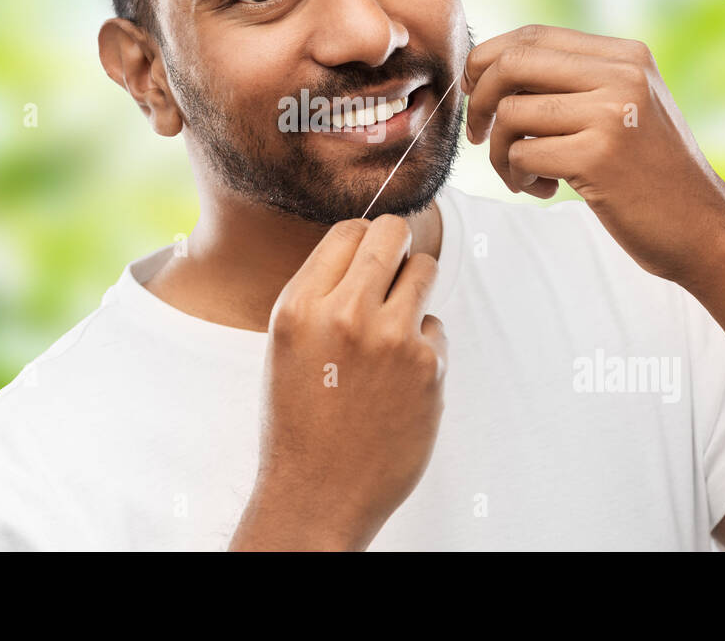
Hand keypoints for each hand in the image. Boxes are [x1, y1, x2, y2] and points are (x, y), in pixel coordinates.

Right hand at [231, 215, 446, 550]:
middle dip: (398, 245)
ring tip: (394, 327)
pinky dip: (424, 346)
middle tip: (395, 268)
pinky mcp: (429, 366)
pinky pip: (436, 328)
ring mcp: (391, 339)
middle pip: (393, 233)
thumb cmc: (300, 417)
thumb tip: (368, 244)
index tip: (370, 256)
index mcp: (300, 306)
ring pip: (425, 270)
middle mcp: (345, 313)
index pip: (348, 230)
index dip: (364, 238)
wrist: (318, 494)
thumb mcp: (289, 344)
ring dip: (415, 289)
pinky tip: (398, 381)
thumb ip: (321, 293)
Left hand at [462, 24, 724, 285]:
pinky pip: (521, 154)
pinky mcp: (598, 157)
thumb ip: (574, 81)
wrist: (704, 230)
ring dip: (498, 152)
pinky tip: (543, 190)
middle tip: (478, 135)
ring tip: (522, 175)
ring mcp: (612, 114)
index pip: (532, 35)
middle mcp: (622, 74)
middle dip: (479, 101)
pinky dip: (516, 176)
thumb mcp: (625, 108)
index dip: (488, 61)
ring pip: (510, 114)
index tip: (476, 94)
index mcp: (626, 55)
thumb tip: (490, 66)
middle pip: (511, 64)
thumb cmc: (650, 174)